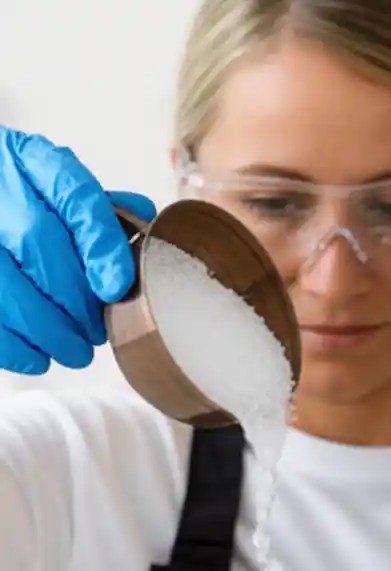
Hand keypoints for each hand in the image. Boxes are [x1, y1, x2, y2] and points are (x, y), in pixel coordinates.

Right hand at [0, 126, 155, 373]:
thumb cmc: (22, 196)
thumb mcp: (57, 187)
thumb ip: (97, 210)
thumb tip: (145, 220)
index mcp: (33, 160)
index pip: (75, 194)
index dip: (100, 243)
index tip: (116, 286)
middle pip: (36, 239)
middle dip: (74, 296)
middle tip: (97, 332)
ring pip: (2, 280)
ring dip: (43, 327)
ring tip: (74, 352)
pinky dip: (8, 343)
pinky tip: (34, 358)